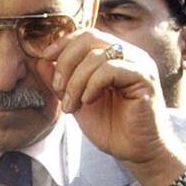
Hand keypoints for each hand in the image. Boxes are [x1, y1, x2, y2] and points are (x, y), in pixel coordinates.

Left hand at [37, 29, 185, 177]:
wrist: (134, 151)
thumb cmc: (111, 126)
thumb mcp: (76, 100)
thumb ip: (61, 80)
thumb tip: (40, 60)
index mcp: (114, 55)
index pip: (86, 35)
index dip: (63, 43)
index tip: (45, 59)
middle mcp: (129, 54)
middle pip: (90, 38)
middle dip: (66, 62)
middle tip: (58, 89)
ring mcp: (139, 64)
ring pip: (97, 56)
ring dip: (76, 81)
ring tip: (72, 106)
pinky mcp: (144, 78)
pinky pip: (112, 69)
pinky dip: (93, 85)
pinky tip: (88, 101)